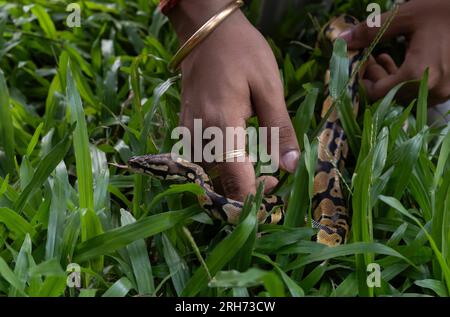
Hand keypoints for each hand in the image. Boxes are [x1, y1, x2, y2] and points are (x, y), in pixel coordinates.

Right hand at [168, 0, 298, 200]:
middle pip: (217, 185)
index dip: (254, 197)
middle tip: (271, 177)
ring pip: (206, 176)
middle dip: (243, 193)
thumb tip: (293, 167)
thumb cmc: (242, 52)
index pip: (234, 181)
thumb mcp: (269, 87)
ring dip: (230, 181)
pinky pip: (198, 161)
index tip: (274, 189)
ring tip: (257, 166)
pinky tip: (238, 154)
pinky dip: (219, 168)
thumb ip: (279, 131)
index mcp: (222, 126)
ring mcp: (188, 132)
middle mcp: (199, 135)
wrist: (206, 30)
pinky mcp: (185, 128)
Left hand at [340, 0, 449, 105]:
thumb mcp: (406, 16)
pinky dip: (407, 80)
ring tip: (384, 56)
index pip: (375, 94)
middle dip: (375, 79)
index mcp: (415, 75)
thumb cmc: (446, 10)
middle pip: (390, 97)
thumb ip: (372, 30)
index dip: (362, 81)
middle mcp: (431, 89)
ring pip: (405, 96)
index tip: (360, 64)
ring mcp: (444, 92)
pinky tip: (406, 59)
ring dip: (390, 79)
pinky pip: (422, 92)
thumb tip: (343, 38)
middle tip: (372, 58)